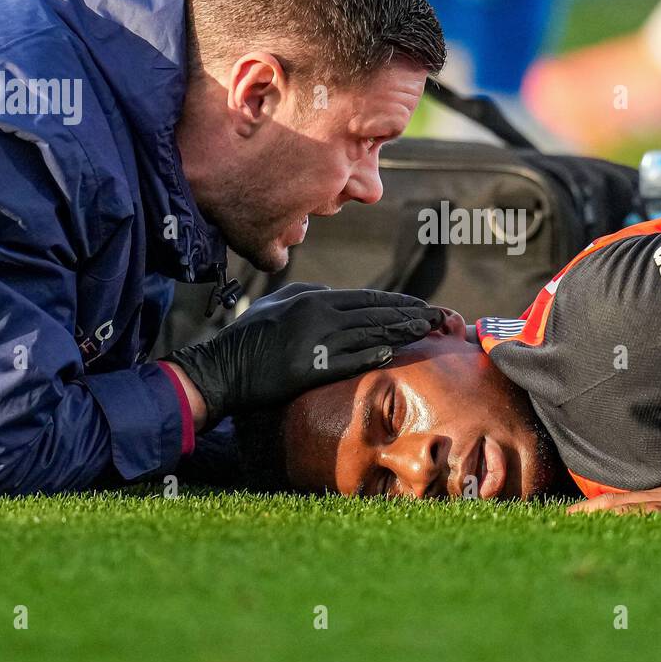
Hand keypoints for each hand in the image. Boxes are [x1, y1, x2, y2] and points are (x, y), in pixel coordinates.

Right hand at [164, 282, 443, 421]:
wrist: (224, 369)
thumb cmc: (249, 334)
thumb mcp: (277, 302)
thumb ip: (308, 292)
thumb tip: (334, 292)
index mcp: (314, 298)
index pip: (366, 299)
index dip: (397, 303)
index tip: (420, 306)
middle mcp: (320, 316)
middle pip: (375, 314)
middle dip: (409, 315)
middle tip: (437, 317)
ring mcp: (317, 342)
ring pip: (370, 335)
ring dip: (400, 333)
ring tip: (425, 332)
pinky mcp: (312, 368)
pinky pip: (350, 361)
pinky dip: (372, 356)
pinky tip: (392, 353)